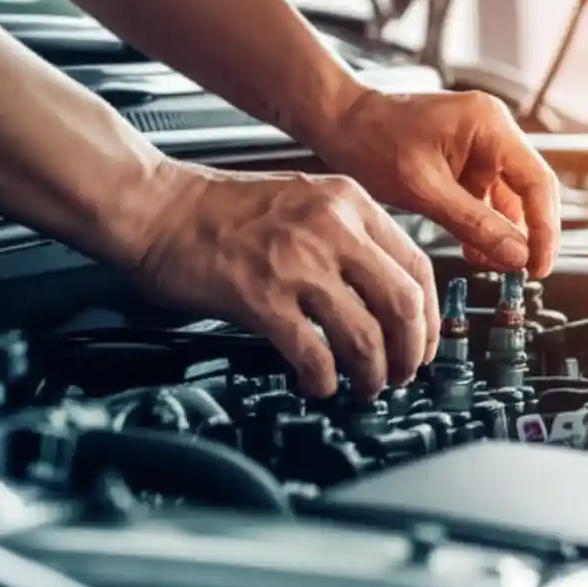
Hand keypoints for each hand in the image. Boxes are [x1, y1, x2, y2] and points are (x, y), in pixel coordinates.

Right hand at [130, 162, 438, 398]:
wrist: (157, 206)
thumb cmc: (221, 209)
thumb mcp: (305, 200)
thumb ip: (349, 236)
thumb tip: (387, 293)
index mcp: (349, 202)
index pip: (419, 265)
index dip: (430, 317)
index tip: (423, 342)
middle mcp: (332, 229)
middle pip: (404, 304)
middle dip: (411, 352)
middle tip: (402, 374)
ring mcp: (297, 263)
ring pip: (366, 335)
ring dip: (373, 374)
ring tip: (365, 387)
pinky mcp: (261, 297)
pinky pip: (314, 354)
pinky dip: (324, 380)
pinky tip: (319, 386)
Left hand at [317, 89, 560, 277]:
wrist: (340, 124)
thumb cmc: (372, 140)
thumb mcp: (423, 189)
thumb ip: (474, 224)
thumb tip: (516, 255)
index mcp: (489, 124)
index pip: (537, 181)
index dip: (545, 228)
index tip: (539, 265)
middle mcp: (493, 131)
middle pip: (530, 191)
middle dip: (526, 234)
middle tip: (521, 272)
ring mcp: (481, 146)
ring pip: (510, 200)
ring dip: (503, 235)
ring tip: (488, 263)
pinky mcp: (467, 162)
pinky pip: (488, 199)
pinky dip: (484, 226)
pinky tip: (474, 249)